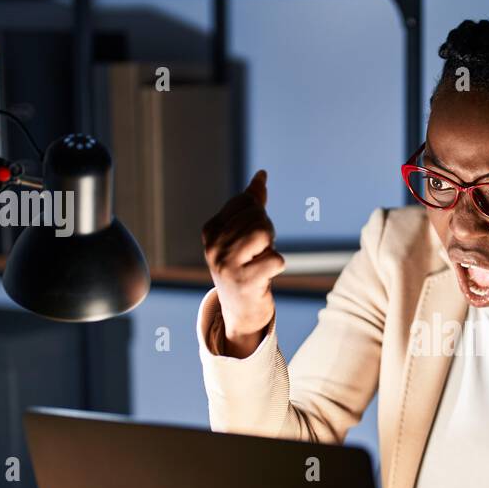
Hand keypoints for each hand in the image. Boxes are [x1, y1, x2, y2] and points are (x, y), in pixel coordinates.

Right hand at [202, 170, 284, 357]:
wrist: (241, 312)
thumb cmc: (245, 267)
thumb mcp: (241, 235)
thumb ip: (251, 204)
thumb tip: (261, 175)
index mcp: (211, 230)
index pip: (245, 202)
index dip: (258, 215)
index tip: (252, 237)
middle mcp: (214, 246)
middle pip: (256, 216)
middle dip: (266, 231)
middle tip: (259, 252)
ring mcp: (227, 265)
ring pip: (264, 233)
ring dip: (271, 247)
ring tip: (261, 261)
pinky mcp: (244, 282)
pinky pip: (276, 260)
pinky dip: (277, 266)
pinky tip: (265, 276)